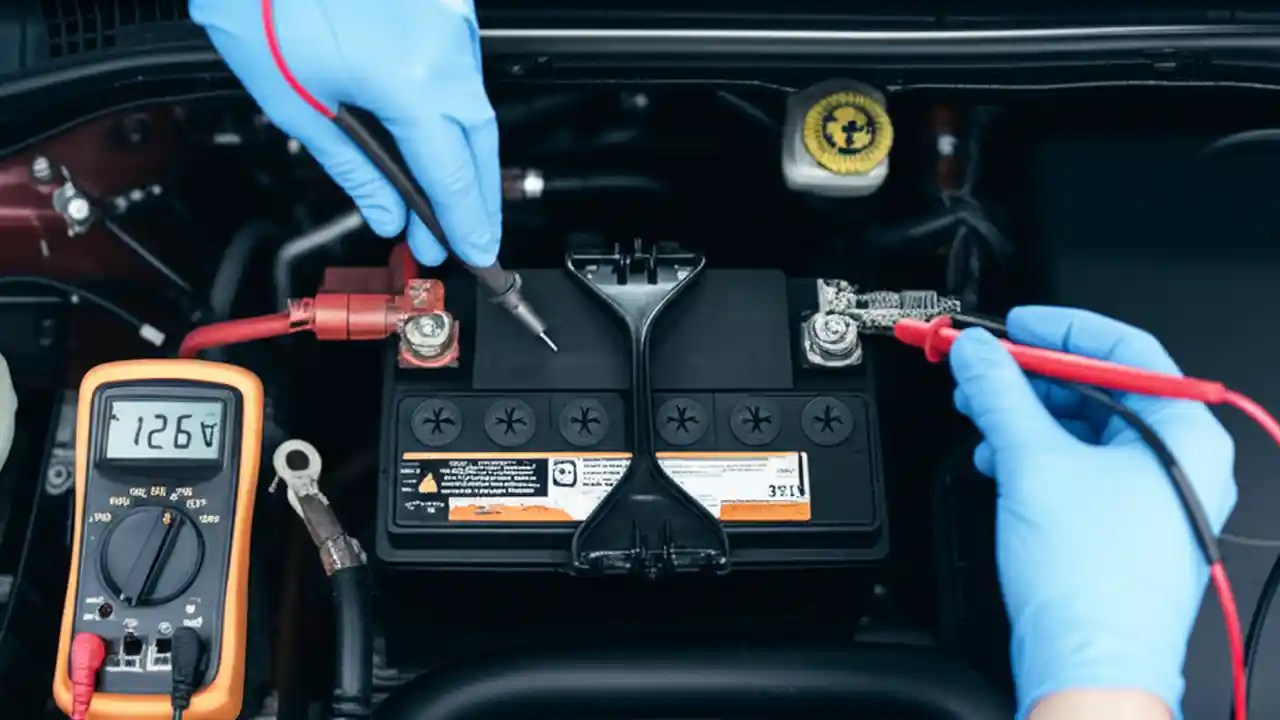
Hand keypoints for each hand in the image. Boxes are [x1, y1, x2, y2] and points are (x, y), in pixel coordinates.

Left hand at [191, 0, 500, 266]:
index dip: (463, 222)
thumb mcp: (298, 106)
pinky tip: (437, 127)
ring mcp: (451, 17)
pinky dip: (455, 103)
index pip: (450, 173)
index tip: (474, 252)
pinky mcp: (444, 1)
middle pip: (480, 139)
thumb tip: (386, 212)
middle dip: (478, 195)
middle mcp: (445, 47)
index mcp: (411, 82)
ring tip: (450, 191)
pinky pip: (462, 65)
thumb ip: (354, 168)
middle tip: (473, 236)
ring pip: (475, 100)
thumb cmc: (262, 5)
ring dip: (467, 149)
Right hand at [949, 307, 1236, 717]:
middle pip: (1101, 391)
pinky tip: (999, 460)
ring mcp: (1155, 498)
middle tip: (982, 368)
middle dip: (1031, 379)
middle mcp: (1182, 464)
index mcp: (1185, 435)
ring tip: (980, 415)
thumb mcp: (1032, 462)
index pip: (1125, 350)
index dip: (1062, 329)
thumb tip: (978, 353)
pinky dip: (1037, 457)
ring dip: (1026, 419)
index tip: (1015, 326)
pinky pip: (1082, 470)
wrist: (1089, 665)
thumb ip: (1000, 394)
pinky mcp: (1126, 527)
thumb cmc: (1091, 582)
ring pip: (1086, 432)